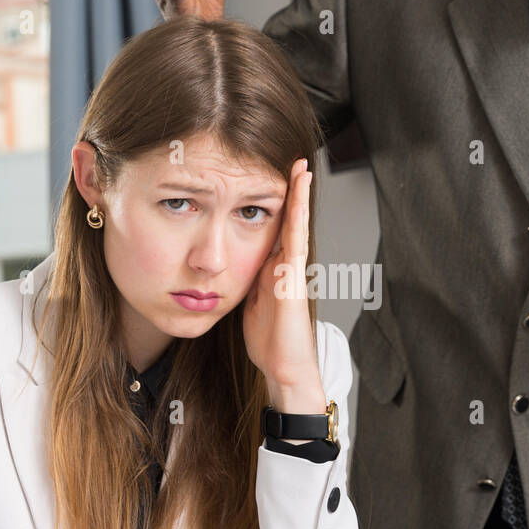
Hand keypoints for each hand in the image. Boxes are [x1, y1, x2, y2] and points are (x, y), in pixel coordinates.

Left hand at [242, 158, 324, 408]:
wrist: (284, 368)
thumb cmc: (268, 342)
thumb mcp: (248, 303)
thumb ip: (244, 282)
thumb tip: (228, 267)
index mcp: (272, 269)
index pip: (272, 228)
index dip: (271, 203)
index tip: (267, 178)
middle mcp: (285, 265)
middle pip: (286, 219)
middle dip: (289, 190)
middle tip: (290, 159)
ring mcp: (292, 270)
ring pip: (295, 224)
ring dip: (298, 194)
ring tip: (300, 166)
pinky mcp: (295, 278)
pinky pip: (296, 240)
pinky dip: (299, 215)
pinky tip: (300, 195)